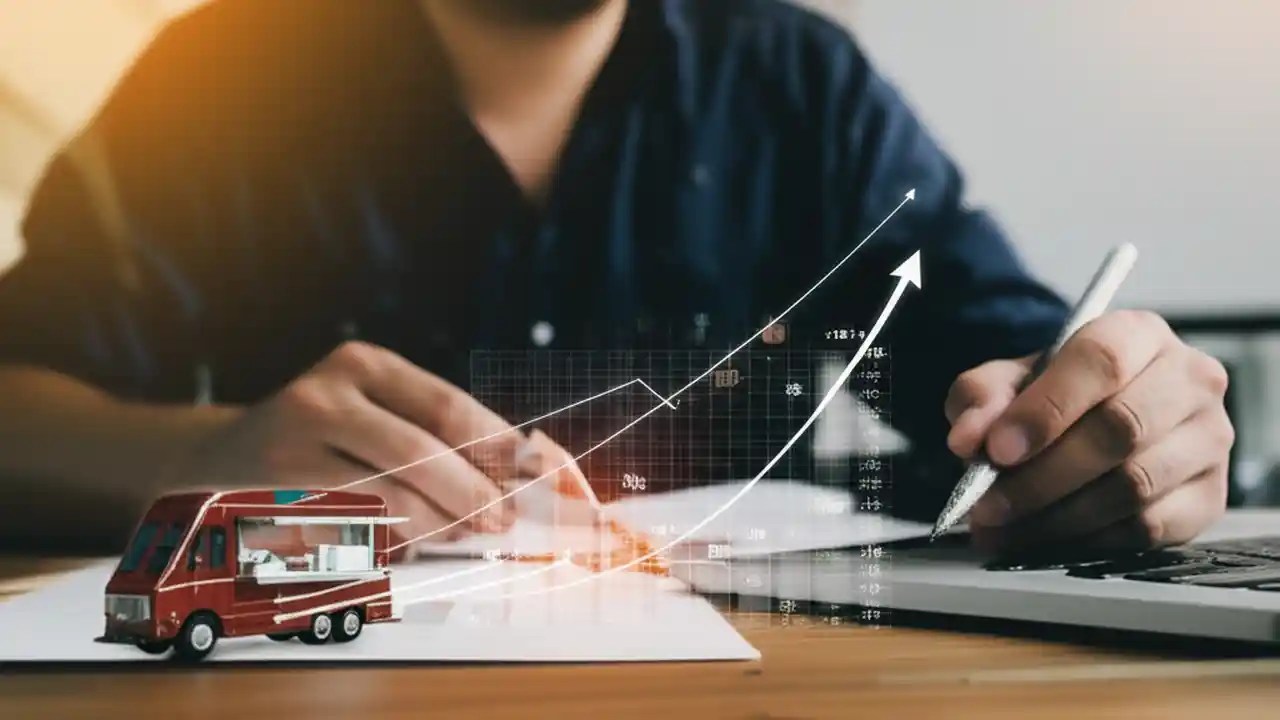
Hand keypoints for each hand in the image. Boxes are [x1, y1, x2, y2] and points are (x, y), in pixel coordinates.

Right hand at [170, 342, 580, 545]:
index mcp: (361, 364)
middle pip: (423, 451)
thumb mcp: (370, 410)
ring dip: (443, 521)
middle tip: (505, 517)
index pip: (446, 405)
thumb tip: (515, 468)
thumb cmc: (319, 438)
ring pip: (393, 494)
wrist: (219, 460)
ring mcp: (294, 447)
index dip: (497, 443)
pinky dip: (400, 537)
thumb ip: (433, 431)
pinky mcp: (277, 496)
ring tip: (471, 531)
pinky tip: (422, 538)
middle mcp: (324, 396)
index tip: (533, 471)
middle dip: (476, 492)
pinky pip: (357, 525)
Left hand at [945, 311, 1233, 553]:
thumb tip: (968, 438)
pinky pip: (1148, 528)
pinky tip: (1043, 540)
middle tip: (988, 503)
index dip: (1045, 410)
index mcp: (1139, 334)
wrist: (1095, 422)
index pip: (1101, 361)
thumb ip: (981, 398)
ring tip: (1003, 527)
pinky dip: (1086, 541)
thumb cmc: (1054, 395)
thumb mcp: (1008, 382)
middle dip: (1041, 476)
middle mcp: (1189, 380)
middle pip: (1120, 429)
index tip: (996, 450)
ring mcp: (1208, 440)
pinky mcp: (1211, 497)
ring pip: (1134, 485)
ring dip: (1056, 516)